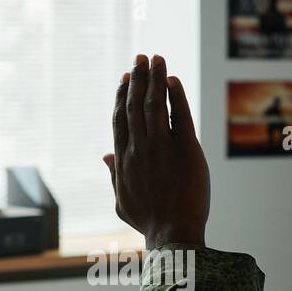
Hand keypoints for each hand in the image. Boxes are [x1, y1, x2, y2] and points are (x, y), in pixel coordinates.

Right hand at [104, 54, 209, 249]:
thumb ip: (112, 176)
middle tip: (142, 57)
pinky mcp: (187, 150)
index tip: (126, 77)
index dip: (123, 94)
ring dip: (155, 78)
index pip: (120, 118)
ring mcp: (162, 148)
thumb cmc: (148, 222)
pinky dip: (176, 96)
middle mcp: (139, 149)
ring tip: (157, 59)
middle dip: (139, 77)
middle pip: (136, 104)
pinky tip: (173, 80)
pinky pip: (181, 116)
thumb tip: (104, 156)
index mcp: (123, 159)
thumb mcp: (122, 201)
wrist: (174, 233)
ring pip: (156, 104)